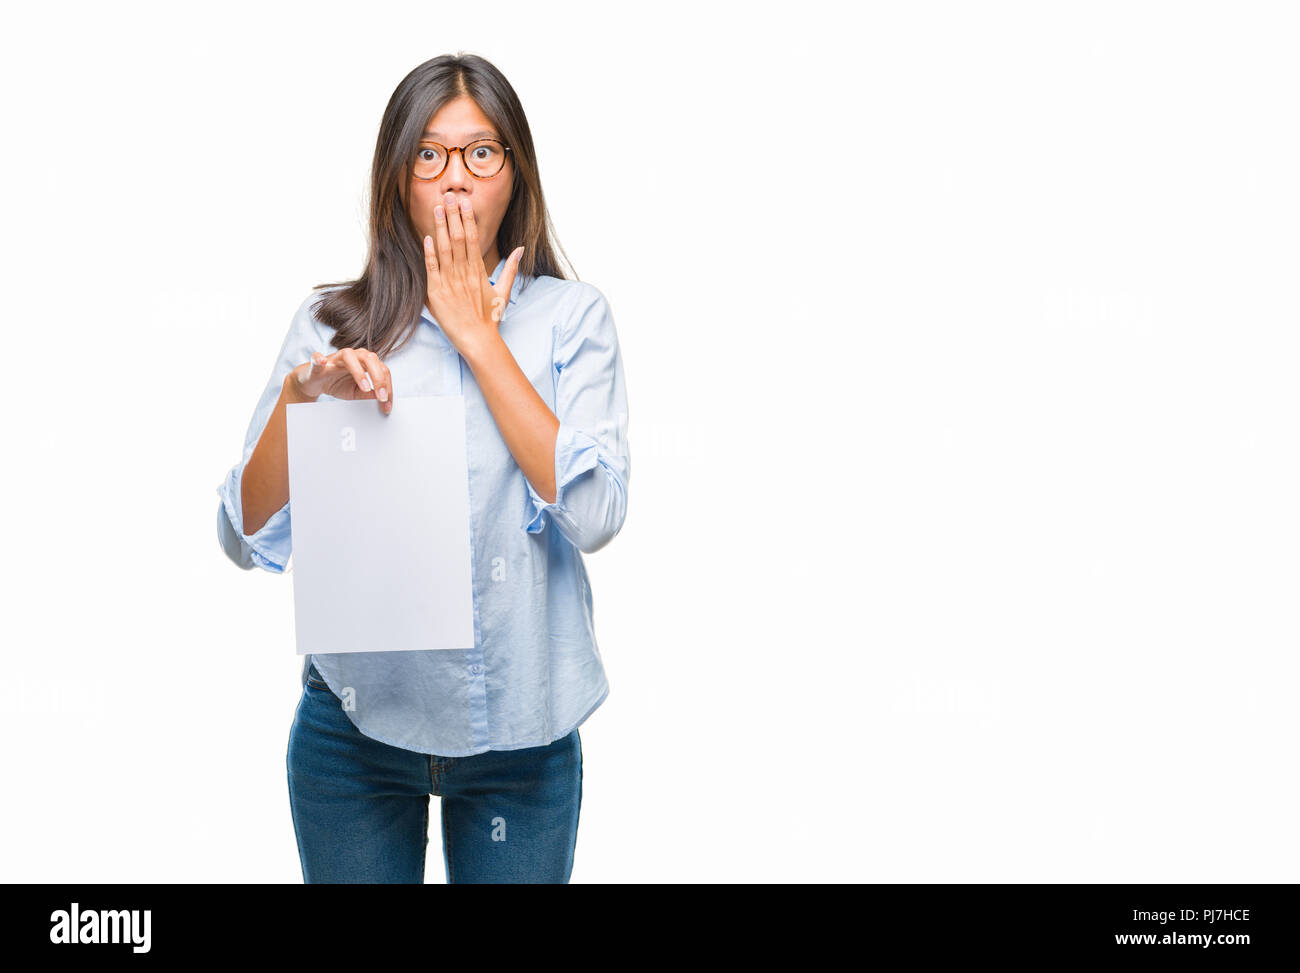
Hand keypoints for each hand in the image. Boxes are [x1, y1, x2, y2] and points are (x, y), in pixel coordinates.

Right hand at [288, 347, 392, 414]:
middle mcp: (354, 355)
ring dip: (359, 372)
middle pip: (371, 360)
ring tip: (365, 387)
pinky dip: (319, 359)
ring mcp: (336, 357)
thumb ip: (370, 395)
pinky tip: (322, 361)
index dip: (387, 387)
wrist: (316, 383)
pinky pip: (318, 358)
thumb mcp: (357, 393)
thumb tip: (382, 400)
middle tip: (381, 397)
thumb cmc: (338, 384)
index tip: (387, 404)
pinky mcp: (319, 363)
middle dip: (379, 379)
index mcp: (366, 362)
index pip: (382, 370)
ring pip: (350, 356)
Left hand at [423, 190, 523, 355]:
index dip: (467, 219)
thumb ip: (510, 268)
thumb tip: (520, 249)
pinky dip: (429, 253)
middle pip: (458, 238)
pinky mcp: (437, 293)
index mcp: (478, 271)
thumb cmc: (489, 318)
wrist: (478, 340)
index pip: (472, 238)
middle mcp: (465, 273)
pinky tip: (427, 237)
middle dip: (453, 216)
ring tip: (438, 208)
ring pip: (445, 249)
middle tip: (449, 196)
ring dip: (441, 227)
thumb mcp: (503, 292)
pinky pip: (433, 269)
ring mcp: (451, 282)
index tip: (464, 202)